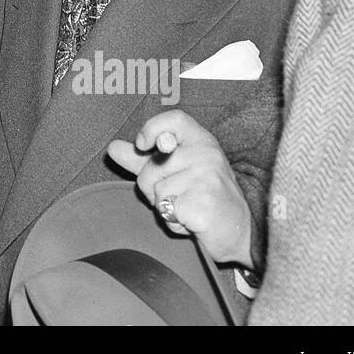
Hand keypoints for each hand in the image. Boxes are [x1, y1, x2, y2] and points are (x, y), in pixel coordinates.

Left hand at [107, 110, 252, 267]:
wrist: (240, 234)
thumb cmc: (205, 198)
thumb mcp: (176, 172)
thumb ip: (144, 159)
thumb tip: (113, 147)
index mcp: (201, 141)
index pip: (174, 119)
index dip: (152, 128)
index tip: (141, 145)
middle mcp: (207, 154)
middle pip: (151, 167)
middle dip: (154, 189)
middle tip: (182, 196)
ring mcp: (207, 178)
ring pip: (156, 193)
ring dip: (165, 209)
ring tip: (189, 209)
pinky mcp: (203, 204)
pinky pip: (166, 212)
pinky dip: (173, 223)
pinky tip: (192, 222)